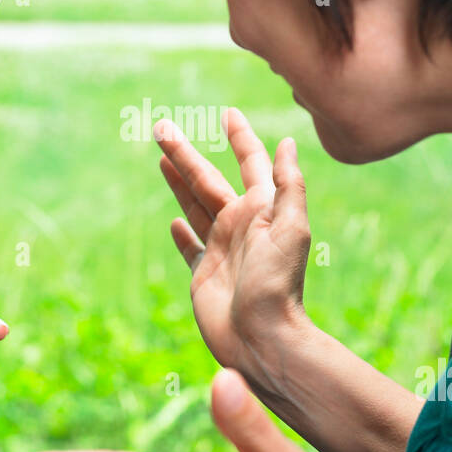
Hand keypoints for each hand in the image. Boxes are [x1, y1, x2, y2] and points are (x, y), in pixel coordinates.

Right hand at [155, 108, 310, 401]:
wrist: (262, 338)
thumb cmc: (278, 284)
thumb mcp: (291, 228)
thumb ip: (289, 185)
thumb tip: (288, 142)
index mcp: (260, 209)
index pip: (249, 163)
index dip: (240, 137)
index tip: (228, 113)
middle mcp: (240, 225)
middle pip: (207, 179)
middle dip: (185, 152)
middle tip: (160, 126)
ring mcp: (220, 249)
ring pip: (194, 204)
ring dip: (178, 181)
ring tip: (160, 157)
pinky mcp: (204, 274)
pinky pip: (190, 247)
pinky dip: (183, 232)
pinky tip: (174, 221)